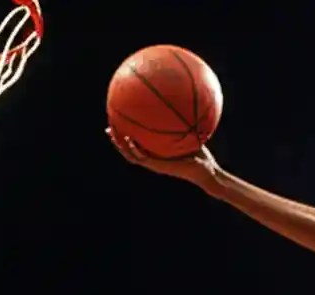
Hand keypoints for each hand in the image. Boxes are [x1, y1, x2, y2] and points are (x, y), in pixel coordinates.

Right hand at [105, 128, 223, 194]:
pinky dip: (134, 150)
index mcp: (156, 153)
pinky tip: (129, 139)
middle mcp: (152, 160)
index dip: (125, 137)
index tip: (118, 123)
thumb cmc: (201, 154)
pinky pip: (142, 158)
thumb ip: (182, 123)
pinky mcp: (159, 167)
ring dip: (120, 145)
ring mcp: (154, 164)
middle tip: (108, 127)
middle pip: (128, 150)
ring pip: (130, 155)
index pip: (136, 145)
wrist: (206, 171)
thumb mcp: (189, 134)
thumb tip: (182, 103)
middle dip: (117, 140)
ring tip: (112, 133)